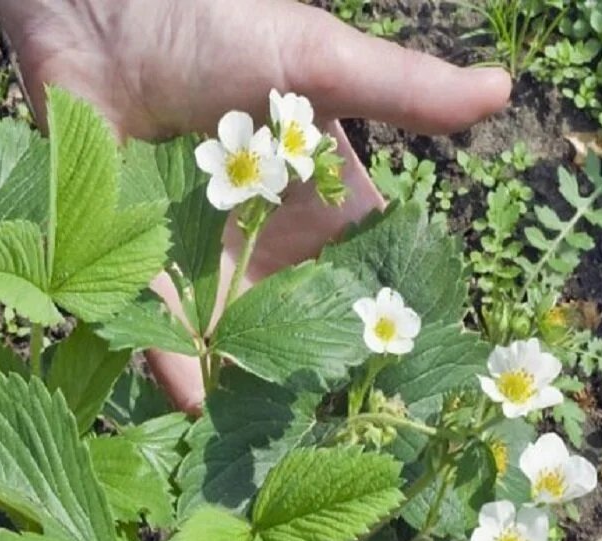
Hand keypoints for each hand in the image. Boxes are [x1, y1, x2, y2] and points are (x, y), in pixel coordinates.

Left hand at [0, 0, 510, 409]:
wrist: (100, 7)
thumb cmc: (214, 21)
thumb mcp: (315, 59)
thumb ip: (399, 91)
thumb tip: (501, 91)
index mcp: (309, 189)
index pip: (357, 261)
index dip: (381, 308)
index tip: (412, 365)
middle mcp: (256, 228)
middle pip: (294, 309)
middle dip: (313, 361)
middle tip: (341, 423)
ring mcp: (193, 245)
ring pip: (228, 324)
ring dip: (248, 374)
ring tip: (274, 437)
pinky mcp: (130, 250)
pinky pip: (153, 314)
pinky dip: (173, 357)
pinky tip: (200, 405)